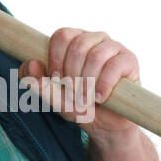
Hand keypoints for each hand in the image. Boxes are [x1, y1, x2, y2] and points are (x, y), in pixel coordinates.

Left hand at [18, 28, 140, 139]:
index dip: (56, 58)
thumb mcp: (54, 98)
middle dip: (72, 75)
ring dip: (88, 82)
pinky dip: (104, 84)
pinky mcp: (129, 60)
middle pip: (78, 46)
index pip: (62, 35)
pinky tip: (100, 97)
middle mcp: (93, 39)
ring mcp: (113, 47)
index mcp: (73, 41)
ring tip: (87, 98)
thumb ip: (36, 83)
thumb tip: (31, 64)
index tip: (57, 80)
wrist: (106, 125)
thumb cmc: (79, 106)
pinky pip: (115, 65)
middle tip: (73, 94)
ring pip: (96, 55)